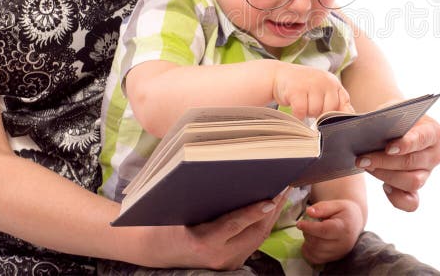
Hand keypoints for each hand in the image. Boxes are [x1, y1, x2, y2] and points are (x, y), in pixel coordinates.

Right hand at [140, 191, 287, 269]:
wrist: (155, 250)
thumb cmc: (165, 222)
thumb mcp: (178, 208)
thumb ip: (203, 197)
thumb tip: (230, 175)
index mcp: (202, 242)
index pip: (234, 225)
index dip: (254, 211)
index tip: (271, 198)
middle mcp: (218, 256)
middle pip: (254, 232)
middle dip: (272, 209)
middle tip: (284, 184)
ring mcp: (226, 263)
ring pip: (258, 238)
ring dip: (273, 215)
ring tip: (282, 191)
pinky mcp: (232, 263)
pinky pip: (254, 242)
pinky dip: (264, 223)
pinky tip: (271, 207)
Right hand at [272, 63, 351, 118]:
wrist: (278, 75)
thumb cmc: (303, 87)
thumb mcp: (322, 90)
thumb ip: (336, 102)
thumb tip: (350, 117)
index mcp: (333, 82)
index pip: (345, 103)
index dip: (338, 115)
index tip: (331, 120)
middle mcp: (325, 81)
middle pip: (330, 110)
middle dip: (319, 113)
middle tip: (310, 105)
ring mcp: (311, 84)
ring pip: (315, 112)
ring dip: (307, 113)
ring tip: (302, 102)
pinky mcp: (297, 90)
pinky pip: (301, 112)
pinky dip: (297, 114)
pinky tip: (294, 106)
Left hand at [296, 199, 364, 264]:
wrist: (355, 223)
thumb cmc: (345, 212)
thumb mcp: (336, 204)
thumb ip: (322, 207)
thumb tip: (309, 212)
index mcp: (344, 228)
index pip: (324, 230)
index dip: (309, 227)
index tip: (299, 223)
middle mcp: (343, 244)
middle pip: (318, 243)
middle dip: (307, 234)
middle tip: (305, 225)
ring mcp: (339, 253)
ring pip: (316, 253)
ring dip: (307, 243)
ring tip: (309, 233)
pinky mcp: (334, 259)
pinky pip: (316, 260)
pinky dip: (308, 252)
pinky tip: (309, 242)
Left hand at [356, 114, 439, 211]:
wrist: (394, 127)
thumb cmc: (392, 118)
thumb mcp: (390, 112)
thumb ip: (383, 119)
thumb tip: (366, 127)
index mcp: (433, 131)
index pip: (422, 138)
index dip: (406, 144)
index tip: (389, 148)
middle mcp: (434, 154)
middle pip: (412, 162)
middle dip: (384, 162)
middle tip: (362, 159)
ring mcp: (427, 173)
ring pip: (411, 182)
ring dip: (385, 176)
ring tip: (367, 167)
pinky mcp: (417, 188)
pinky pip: (411, 202)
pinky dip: (397, 198)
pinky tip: (384, 188)